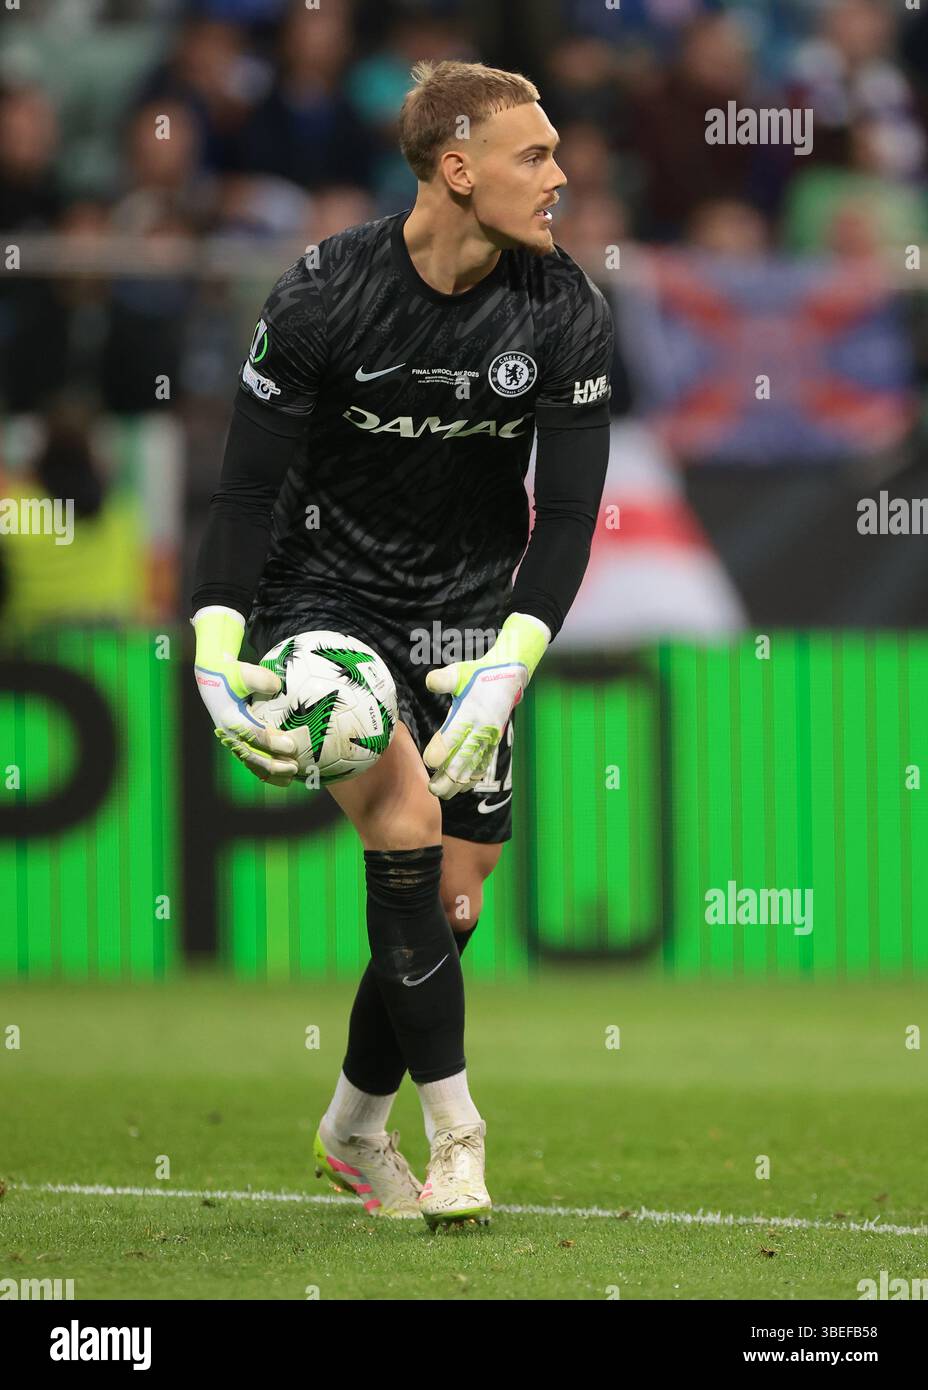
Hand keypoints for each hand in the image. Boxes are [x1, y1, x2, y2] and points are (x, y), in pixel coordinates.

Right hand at [192, 606, 298, 786]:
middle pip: (251, 754)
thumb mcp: (243, 672)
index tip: (292, 745)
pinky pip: (250, 760)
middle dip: (273, 763)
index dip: (272, 741)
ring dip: (271, 772)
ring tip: (291, 776)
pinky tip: (282, 777)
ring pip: (251, 761)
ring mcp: (231, 739)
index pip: (252, 733)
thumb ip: (260, 679)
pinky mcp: (236, 742)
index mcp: (229, 717)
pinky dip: (265, 771)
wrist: (212, 678)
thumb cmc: (232, 674)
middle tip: (294, 766)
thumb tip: (276, 686)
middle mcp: (228, 732)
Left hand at [422, 613, 549, 799]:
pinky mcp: (493, 742)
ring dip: (458, 782)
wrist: (509, 676)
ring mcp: (489, 737)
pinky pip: (484, 765)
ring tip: (441, 793)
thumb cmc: (479, 674)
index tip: (429, 762)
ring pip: (473, 766)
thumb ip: (444, 678)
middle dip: (448, 777)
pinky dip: (473, 779)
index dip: (442, 751)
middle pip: (464, 759)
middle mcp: (482, 728)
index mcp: (472, 711)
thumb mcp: (460, 671)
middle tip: (431, 788)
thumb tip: (430, 682)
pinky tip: (461, 789)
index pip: (455, 736)